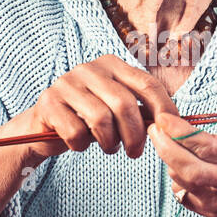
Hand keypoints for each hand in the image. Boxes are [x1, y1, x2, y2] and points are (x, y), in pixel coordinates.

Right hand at [24, 55, 180, 159]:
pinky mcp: (48, 102)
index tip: (171, 131)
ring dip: (109, 142)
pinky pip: (75, 131)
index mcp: (112, 65)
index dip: (164, 108)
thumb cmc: (88, 119)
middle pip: (124, 104)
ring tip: (108, 147)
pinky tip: (79, 143)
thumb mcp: (116, 110)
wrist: (43, 125)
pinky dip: (81, 145)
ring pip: (100, 118)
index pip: (147, 84)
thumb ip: (140, 111)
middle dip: (135, 135)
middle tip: (135, 152)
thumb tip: (172, 124)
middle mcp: (89, 68)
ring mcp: (66, 83)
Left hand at [148, 66, 216, 216]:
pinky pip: (182, 194)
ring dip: (170, 160)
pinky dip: (176, 177)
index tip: (162, 117)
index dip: (179, 132)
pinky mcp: (212, 211)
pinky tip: (179, 162)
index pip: (205, 146)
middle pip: (190, 170)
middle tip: (154, 128)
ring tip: (167, 141)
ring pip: (182, 181)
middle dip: (166, 149)